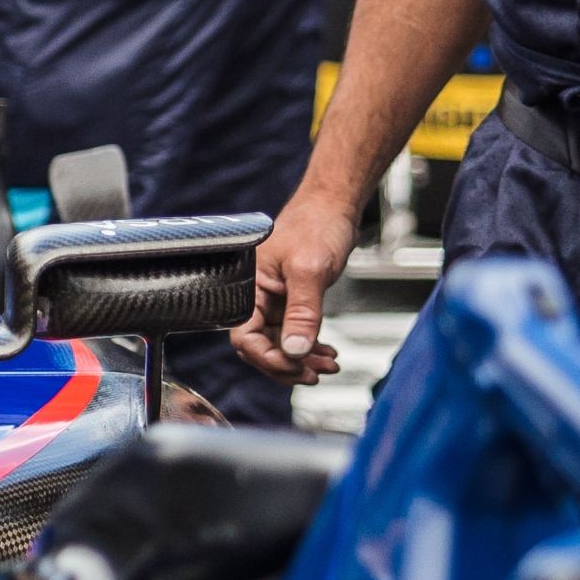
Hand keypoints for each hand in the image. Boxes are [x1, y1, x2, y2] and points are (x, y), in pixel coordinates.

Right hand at [236, 189, 358, 383]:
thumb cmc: (315, 225)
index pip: (246, 338)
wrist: (334, 206)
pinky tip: (326, 351)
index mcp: (248, 288)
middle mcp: (256, 297)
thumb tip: (294, 351)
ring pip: (280, 344)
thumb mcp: (308, 271)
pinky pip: (294, 333)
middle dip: (289, 365)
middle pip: (261, 348)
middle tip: (316, 373)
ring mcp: (274, 301)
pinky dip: (310, 346)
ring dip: (303, 359)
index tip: (297, 366)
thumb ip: (301, 313)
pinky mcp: (291, 300)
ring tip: (328, 364)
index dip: (270, 358)